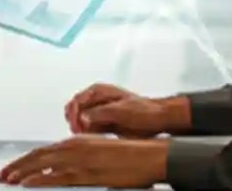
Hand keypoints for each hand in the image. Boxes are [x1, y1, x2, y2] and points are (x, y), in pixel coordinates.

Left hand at [0, 136, 169, 187]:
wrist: (147, 156)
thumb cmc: (127, 154)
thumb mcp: (97, 151)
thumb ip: (79, 158)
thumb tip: (64, 169)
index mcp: (76, 141)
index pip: (42, 152)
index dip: (24, 161)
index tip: (12, 168)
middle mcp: (73, 148)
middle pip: (36, 157)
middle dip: (16, 167)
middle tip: (2, 175)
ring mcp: (78, 161)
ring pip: (41, 165)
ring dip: (20, 173)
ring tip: (7, 179)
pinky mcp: (86, 174)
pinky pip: (55, 177)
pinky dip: (38, 179)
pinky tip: (26, 183)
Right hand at [64, 83, 188, 137]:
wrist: (158, 120)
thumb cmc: (144, 110)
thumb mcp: (120, 110)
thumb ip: (100, 113)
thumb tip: (83, 118)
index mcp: (98, 91)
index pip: (76, 101)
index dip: (74, 114)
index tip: (77, 125)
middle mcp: (97, 100)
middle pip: (75, 111)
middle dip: (75, 122)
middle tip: (79, 133)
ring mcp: (100, 112)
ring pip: (81, 121)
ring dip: (81, 130)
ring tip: (86, 138)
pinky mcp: (104, 123)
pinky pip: (89, 129)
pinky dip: (87, 135)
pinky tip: (92, 140)